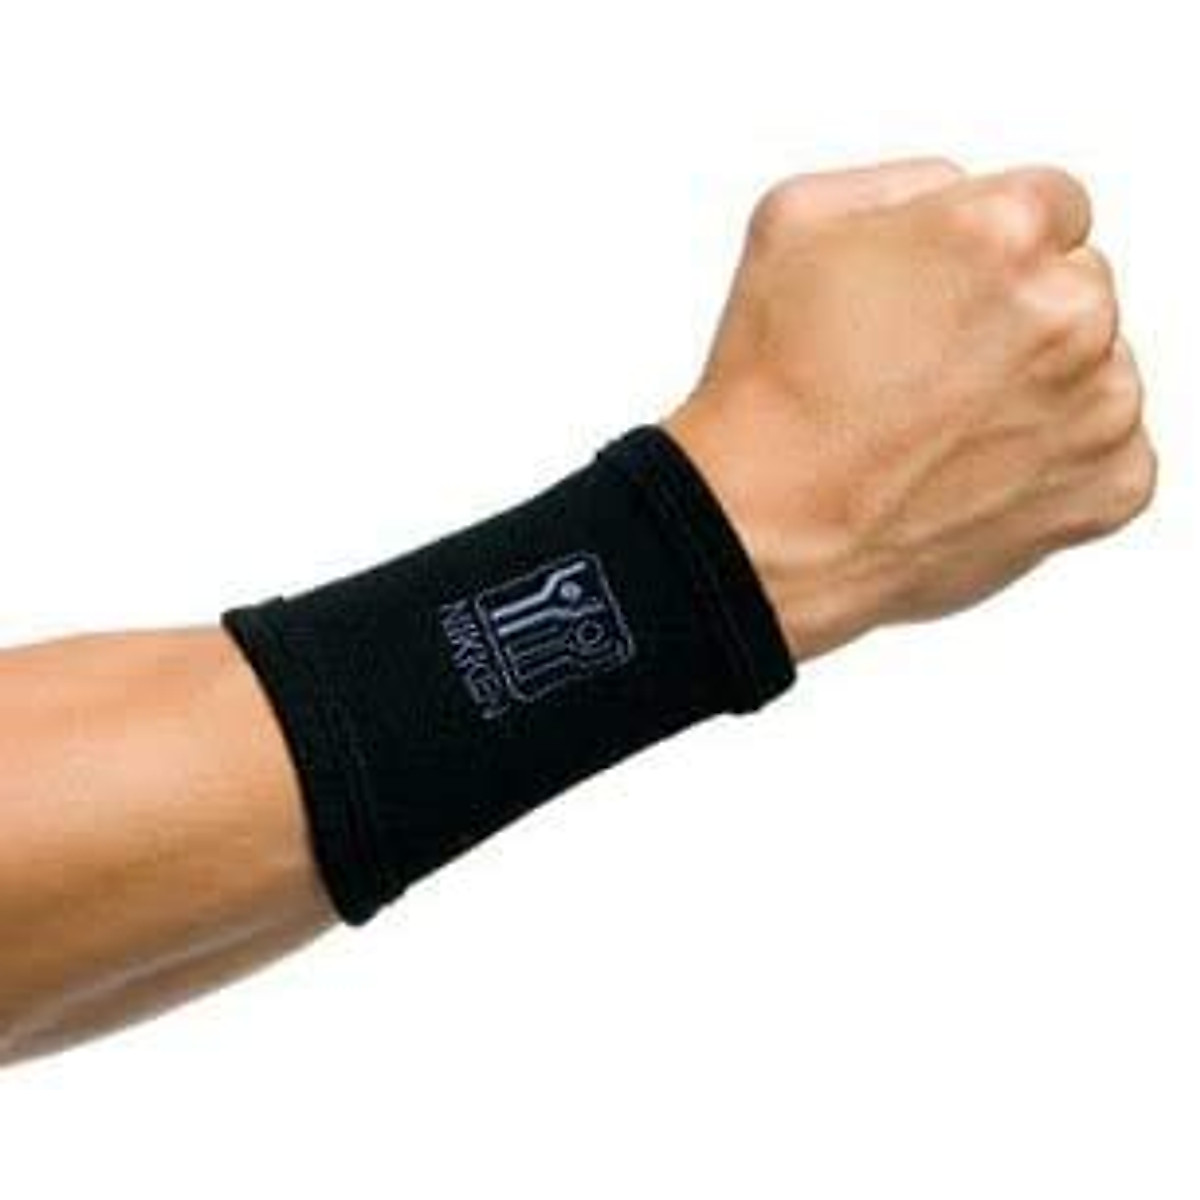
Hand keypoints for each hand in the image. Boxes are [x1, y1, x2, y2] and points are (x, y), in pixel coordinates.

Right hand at [665, 159, 1155, 660]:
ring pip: (1096, 370)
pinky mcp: (1107, 486)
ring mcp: (1099, 406)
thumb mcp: (792, 222)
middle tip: (927, 368)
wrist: (766, 531)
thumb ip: (901, 183)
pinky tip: (972, 469)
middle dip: (1016, 318)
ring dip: (1039, 388)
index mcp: (1005, 232)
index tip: (953, 293)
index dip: (991, 252)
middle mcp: (1070, 314)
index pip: (1054, 207)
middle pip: (1077, 288)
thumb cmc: (773, 398)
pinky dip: (1053, 461)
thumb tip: (955, 195)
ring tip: (940, 427)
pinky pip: (1106, 452)